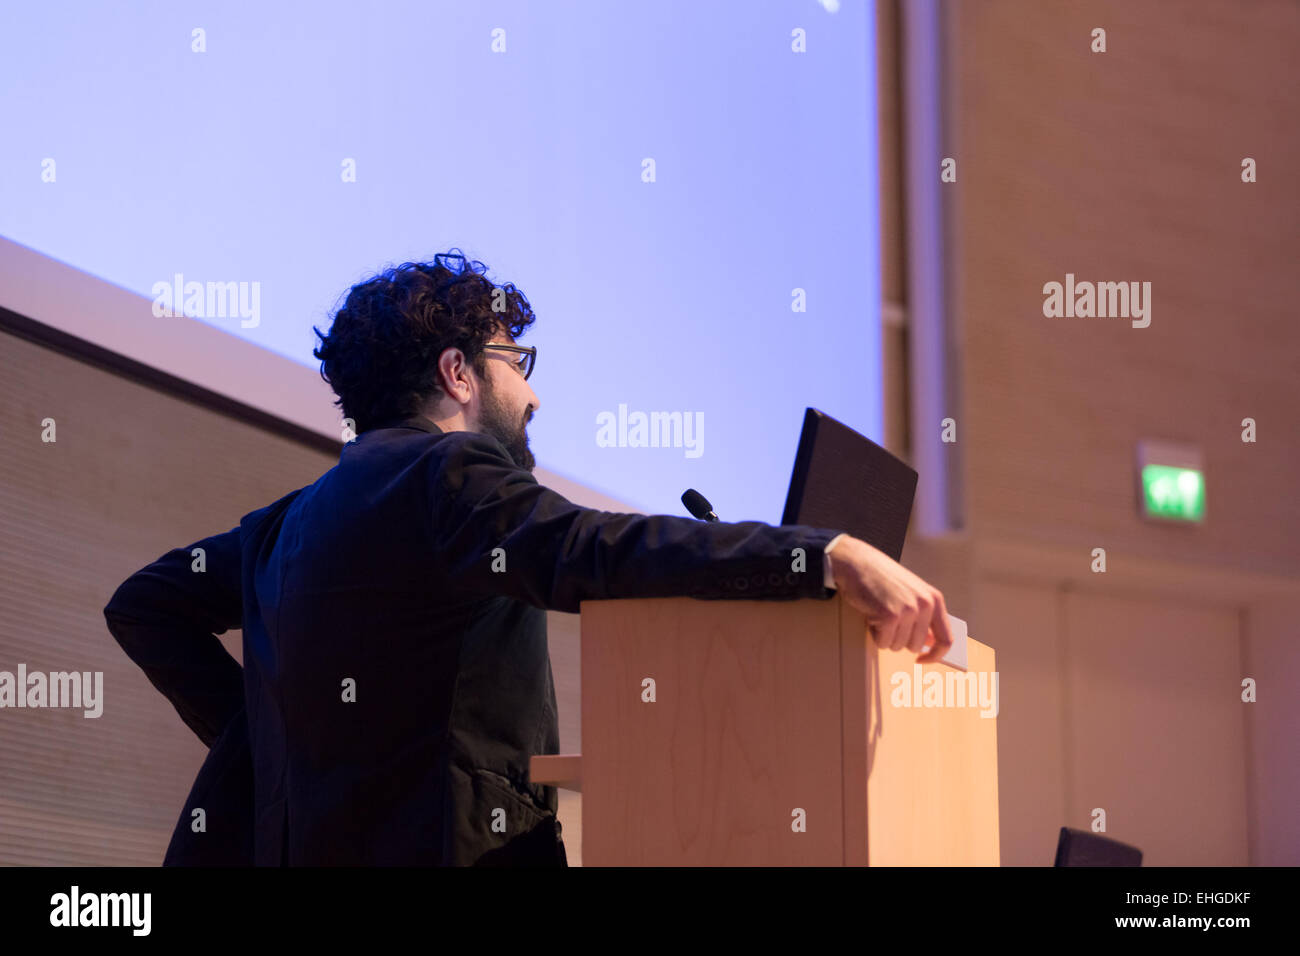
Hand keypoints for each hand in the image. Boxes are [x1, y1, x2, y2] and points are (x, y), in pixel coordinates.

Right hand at [826, 535, 952, 662]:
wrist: (856, 562)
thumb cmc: (881, 577)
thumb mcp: (911, 592)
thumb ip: (924, 616)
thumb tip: (930, 643)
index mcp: (934, 599)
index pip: (946, 639)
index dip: (936, 655)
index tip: (923, 659)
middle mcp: (925, 605)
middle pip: (916, 646)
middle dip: (899, 639)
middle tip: (889, 620)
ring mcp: (908, 611)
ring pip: (897, 646)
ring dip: (885, 635)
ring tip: (880, 613)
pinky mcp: (889, 616)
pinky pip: (882, 642)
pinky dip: (874, 633)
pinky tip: (872, 614)